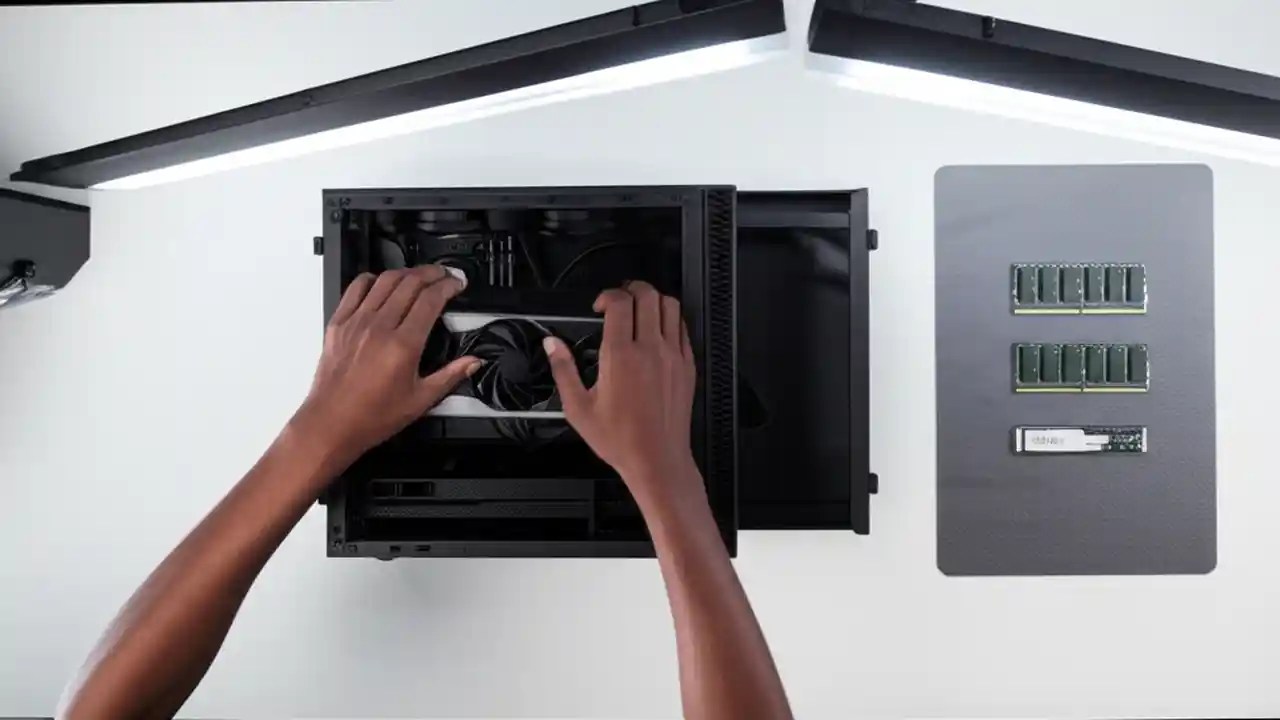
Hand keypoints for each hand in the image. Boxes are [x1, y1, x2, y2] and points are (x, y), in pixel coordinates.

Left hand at [293, 265, 479, 466]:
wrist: (332, 424)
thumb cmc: (371, 416)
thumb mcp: (420, 400)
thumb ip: (450, 376)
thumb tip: (473, 362)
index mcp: (403, 345)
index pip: (431, 299)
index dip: (448, 285)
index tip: (457, 284)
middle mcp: (379, 328)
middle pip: (410, 283)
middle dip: (432, 273)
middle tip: (444, 275)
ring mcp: (357, 322)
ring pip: (385, 280)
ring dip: (406, 272)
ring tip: (419, 275)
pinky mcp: (339, 324)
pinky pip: (356, 289)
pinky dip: (372, 279)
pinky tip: (381, 282)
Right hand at [543, 281, 700, 508]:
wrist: (657, 460)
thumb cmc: (620, 439)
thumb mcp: (578, 408)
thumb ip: (563, 370)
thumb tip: (552, 345)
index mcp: (621, 356)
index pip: (620, 302)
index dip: (607, 295)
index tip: (599, 307)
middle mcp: (650, 350)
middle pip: (648, 295)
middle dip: (630, 289)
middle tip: (619, 301)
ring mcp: (672, 356)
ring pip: (670, 306)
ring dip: (653, 300)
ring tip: (639, 310)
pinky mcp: (687, 366)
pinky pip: (683, 328)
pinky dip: (670, 320)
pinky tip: (657, 331)